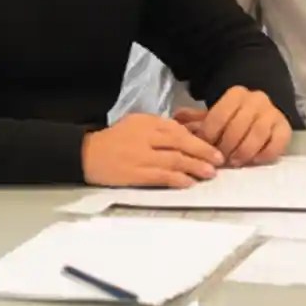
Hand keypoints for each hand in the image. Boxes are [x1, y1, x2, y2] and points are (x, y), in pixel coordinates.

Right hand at [82, 113, 224, 187]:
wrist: (86, 154)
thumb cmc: (115, 140)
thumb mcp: (137, 124)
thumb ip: (159, 128)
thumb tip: (187, 136)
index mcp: (147, 123)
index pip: (178, 130)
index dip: (199, 139)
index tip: (214, 147)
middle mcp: (145, 137)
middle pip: (180, 143)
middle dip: (203, 152)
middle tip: (219, 160)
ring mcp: (140, 156)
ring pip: (174, 160)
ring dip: (195, 167)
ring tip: (210, 173)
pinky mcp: (134, 174)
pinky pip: (160, 176)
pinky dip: (176, 178)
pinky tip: (188, 182)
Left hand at [174, 86, 291, 166]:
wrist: (262, 112)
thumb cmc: (235, 117)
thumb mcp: (215, 115)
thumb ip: (196, 119)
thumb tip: (175, 119)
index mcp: (236, 94)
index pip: (219, 115)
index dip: (209, 135)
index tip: (203, 148)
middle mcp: (256, 100)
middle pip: (237, 127)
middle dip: (226, 147)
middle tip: (219, 160)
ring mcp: (273, 113)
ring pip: (256, 135)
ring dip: (243, 153)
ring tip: (234, 162)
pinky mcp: (285, 128)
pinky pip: (276, 144)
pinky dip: (263, 155)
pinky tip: (253, 161)